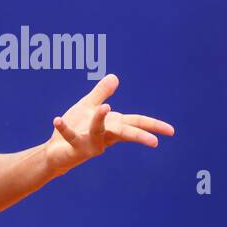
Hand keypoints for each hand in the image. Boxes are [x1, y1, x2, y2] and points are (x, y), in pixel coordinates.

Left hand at [43, 74, 174, 175]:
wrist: (55, 149)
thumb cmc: (75, 128)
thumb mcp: (88, 107)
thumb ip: (100, 93)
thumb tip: (114, 77)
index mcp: (113, 124)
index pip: (136, 122)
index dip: (153, 125)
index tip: (171, 131)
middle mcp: (105, 135)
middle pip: (125, 132)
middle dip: (139, 135)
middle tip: (154, 142)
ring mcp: (91, 143)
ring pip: (99, 131)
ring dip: (100, 120)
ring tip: (105, 107)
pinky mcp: (75, 148)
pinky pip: (71, 136)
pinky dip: (65, 128)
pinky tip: (57, 120)